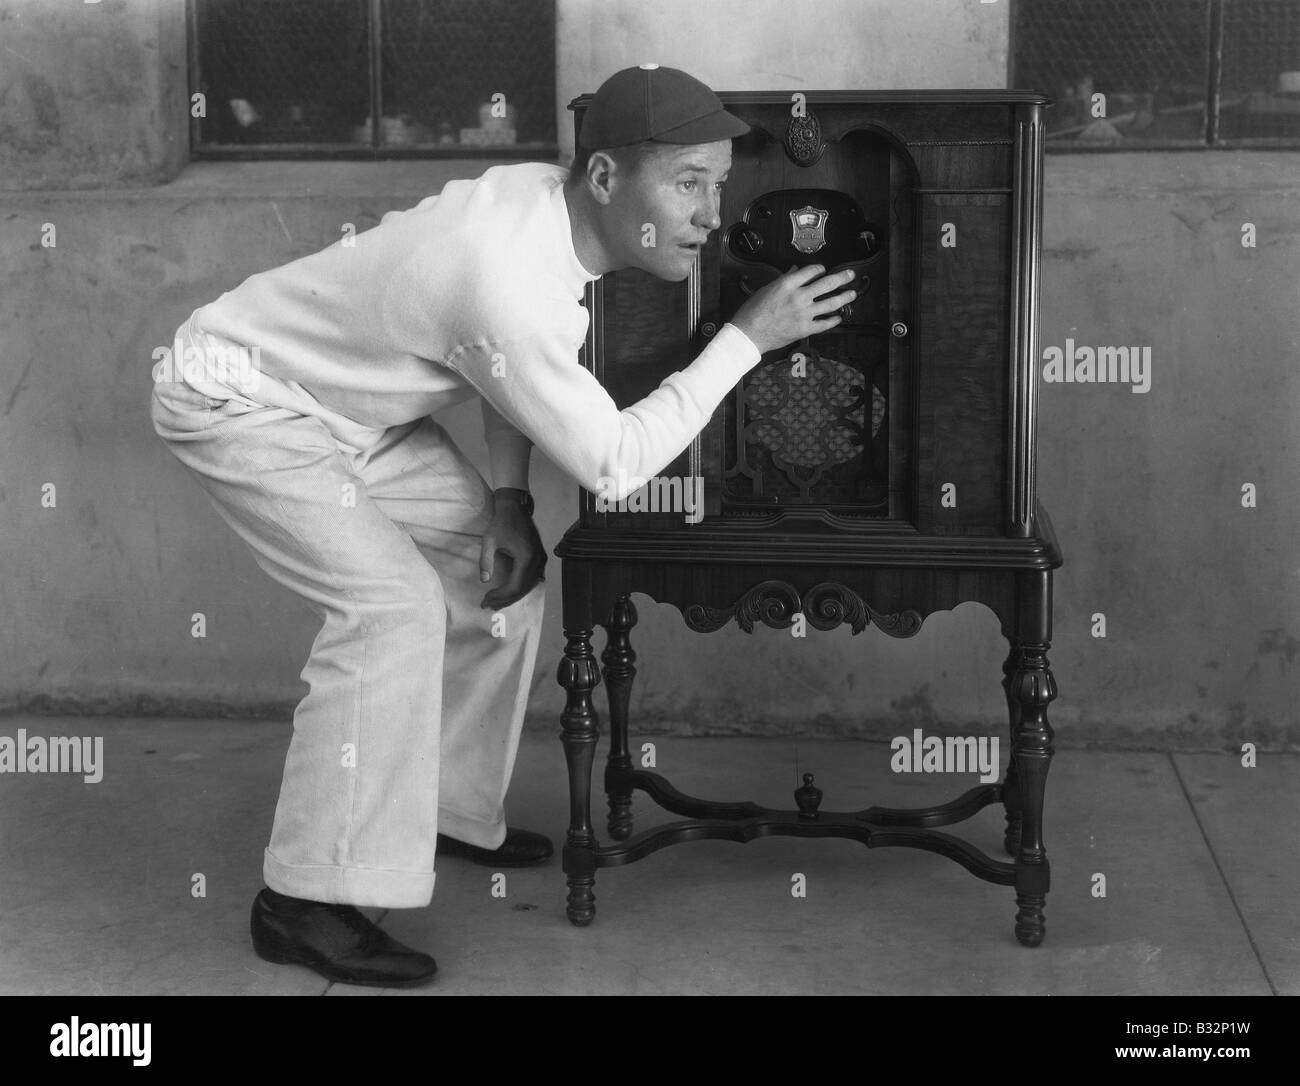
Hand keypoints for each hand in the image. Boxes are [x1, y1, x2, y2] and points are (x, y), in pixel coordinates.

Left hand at [479, 495, 545, 609]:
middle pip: (522, 589)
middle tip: (488, 605)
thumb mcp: (489, 541)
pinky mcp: (540, 558)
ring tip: (496, 602)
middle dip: (505, 599)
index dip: (500, 596)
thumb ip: (486, 561)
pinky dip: (520, 588)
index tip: (485, 599)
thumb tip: (484, 580)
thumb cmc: (501, 523)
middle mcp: (537, 561)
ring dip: (512, 596)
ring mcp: (541, 560)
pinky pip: (532, 579)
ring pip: (528, 586)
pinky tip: (509, 592)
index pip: (514, 586)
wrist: (516, 508)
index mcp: (526, 558)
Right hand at [728, 265, 857, 355]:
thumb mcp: (766, 289)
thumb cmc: (752, 312)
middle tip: (850, 275)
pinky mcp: (805, 329)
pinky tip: (839, 317)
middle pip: (827, 284)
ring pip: (831, 303)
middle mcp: (799, 297)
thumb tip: (795, 271)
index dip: (820, 268)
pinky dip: (834, 320)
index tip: (823, 269)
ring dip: (844, 297)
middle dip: (842, 277)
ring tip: (852, 294)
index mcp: (788, 284)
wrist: (748, 335)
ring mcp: (804, 314)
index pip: (812, 271)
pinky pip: (825, 324)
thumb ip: (783, 280)